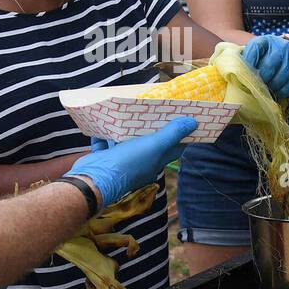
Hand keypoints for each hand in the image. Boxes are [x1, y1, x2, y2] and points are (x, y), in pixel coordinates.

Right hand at [67, 117, 197, 207]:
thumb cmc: (128, 162)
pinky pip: (105, 144)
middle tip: (152, 109)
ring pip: (126, 142)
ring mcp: (121, 162)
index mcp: (155, 162)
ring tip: (127, 113)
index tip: (182, 118)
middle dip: (150, 128)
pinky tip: (104, 125)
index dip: (180, 135)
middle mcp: (140, 164)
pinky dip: (104, 135)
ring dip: (125, 130)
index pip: (174, 148)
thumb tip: (193, 123)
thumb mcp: (154, 145)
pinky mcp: (104, 160)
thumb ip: (172, 133)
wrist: (94, 178)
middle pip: (149, 144)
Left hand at [242, 35, 288, 98]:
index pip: (255, 48)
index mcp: (266, 41)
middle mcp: (281, 48)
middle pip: (269, 65)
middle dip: (260, 78)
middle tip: (255, 85)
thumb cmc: (267, 55)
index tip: (242, 73)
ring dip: (270, 87)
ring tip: (264, 89)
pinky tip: (275, 91)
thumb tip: (228, 70)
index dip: (248, 62)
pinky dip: (280, 92)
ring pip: (280, 77)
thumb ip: (245, 58)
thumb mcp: (256, 51)